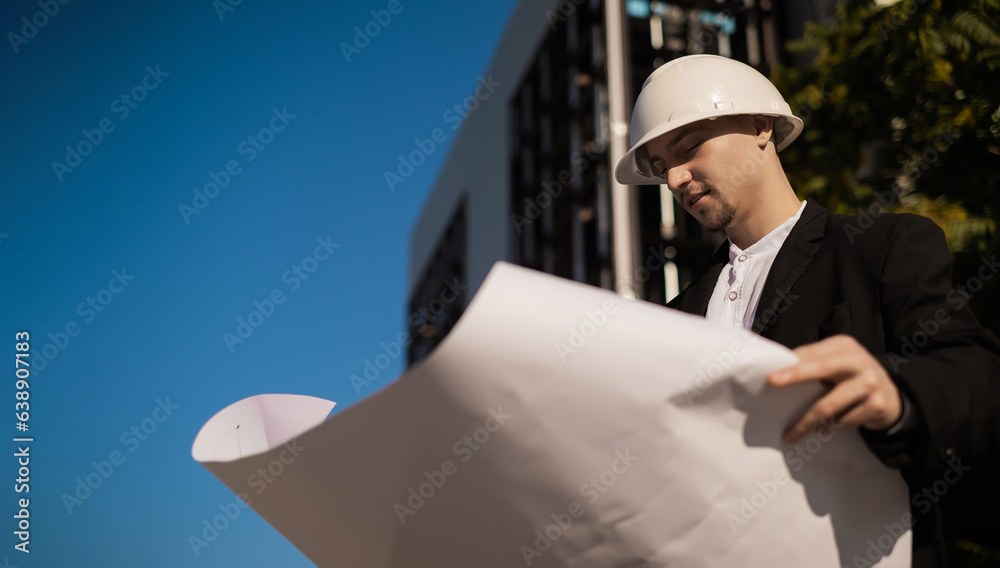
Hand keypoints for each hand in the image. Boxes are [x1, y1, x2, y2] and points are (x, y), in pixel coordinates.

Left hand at [767, 335, 901, 443]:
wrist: (891, 397)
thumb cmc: (852, 377)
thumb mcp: (837, 363)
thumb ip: (814, 363)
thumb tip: (780, 370)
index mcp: (845, 346)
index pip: (813, 354)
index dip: (792, 364)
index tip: (771, 375)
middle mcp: (859, 361)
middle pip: (821, 369)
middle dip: (796, 376)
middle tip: (773, 383)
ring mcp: (870, 383)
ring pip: (828, 405)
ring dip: (806, 422)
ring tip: (791, 434)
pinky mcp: (875, 405)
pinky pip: (842, 421)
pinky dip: (829, 428)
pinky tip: (822, 430)